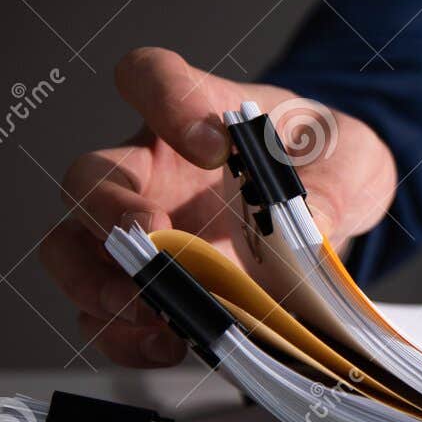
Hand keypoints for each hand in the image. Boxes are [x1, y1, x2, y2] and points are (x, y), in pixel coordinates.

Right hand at [39, 47, 396, 367]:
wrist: (332, 210)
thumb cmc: (326, 165)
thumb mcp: (349, 160)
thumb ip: (334, 185)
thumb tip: (312, 228)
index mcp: (194, 114)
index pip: (149, 76)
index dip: (165, 102)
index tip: (211, 144)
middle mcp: (150, 171)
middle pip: (89, 177)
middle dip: (110, 213)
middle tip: (155, 241)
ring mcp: (141, 233)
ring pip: (73, 251)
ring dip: (98, 285)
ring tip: (151, 312)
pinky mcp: (149, 288)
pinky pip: (106, 317)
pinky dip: (126, 336)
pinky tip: (170, 344)